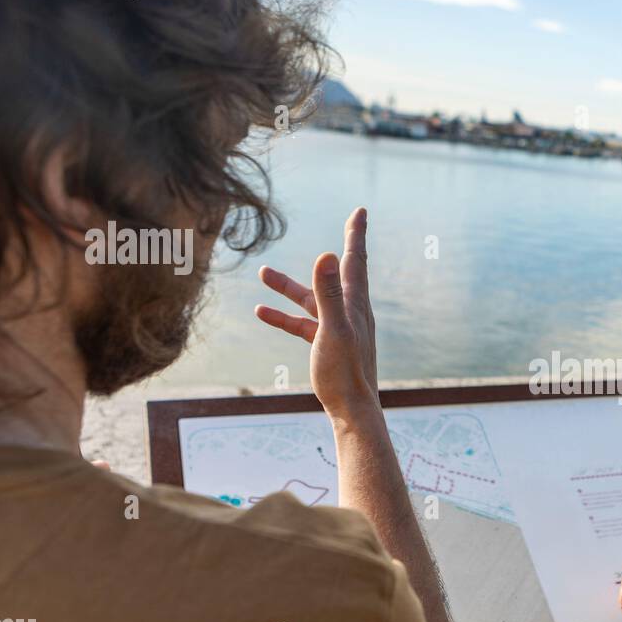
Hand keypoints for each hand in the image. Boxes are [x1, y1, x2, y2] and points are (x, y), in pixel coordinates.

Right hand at [255, 207, 377, 419]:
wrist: (352, 410)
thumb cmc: (345, 371)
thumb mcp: (332, 329)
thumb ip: (327, 293)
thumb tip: (324, 255)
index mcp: (355, 303)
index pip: (354, 259)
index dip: (356, 233)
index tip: (360, 210)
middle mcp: (350, 311)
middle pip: (339, 272)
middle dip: (340, 247)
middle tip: (352, 221)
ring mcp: (339, 328)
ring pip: (312, 300)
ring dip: (289, 287)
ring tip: (262, 274)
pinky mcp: (326, 345)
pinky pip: (303, 324)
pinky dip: (284, 317)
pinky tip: (261, 312)